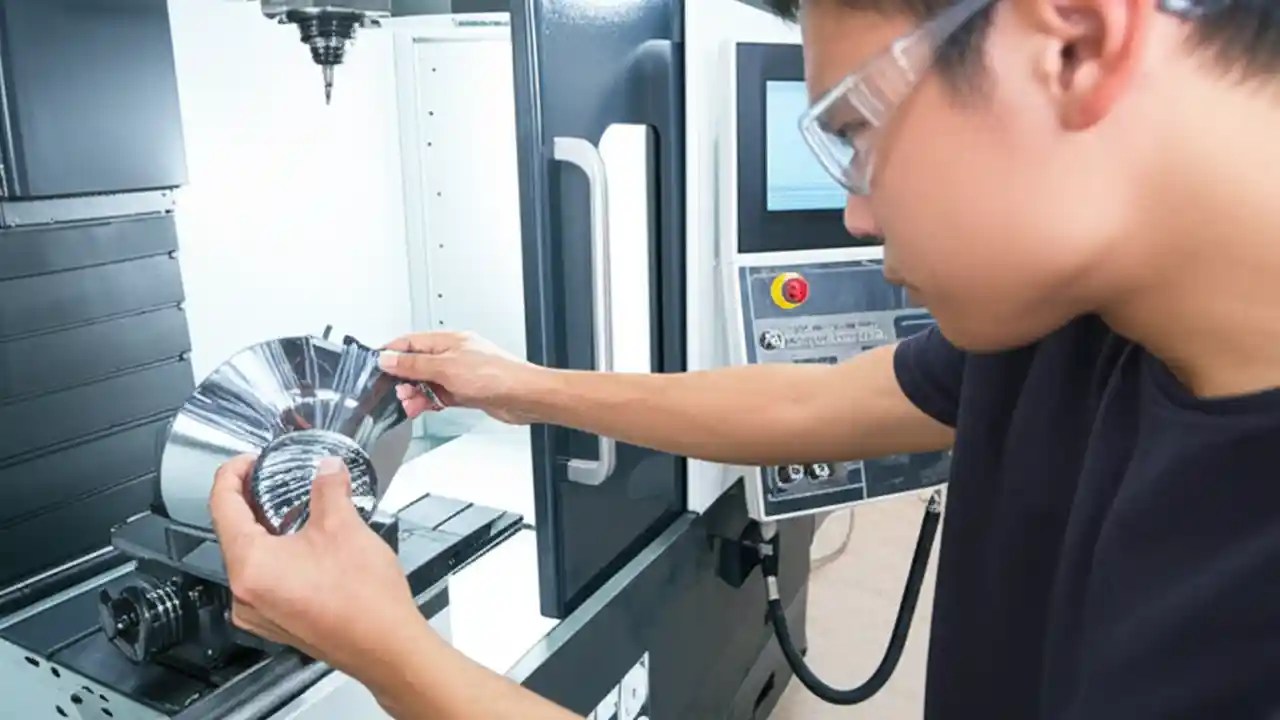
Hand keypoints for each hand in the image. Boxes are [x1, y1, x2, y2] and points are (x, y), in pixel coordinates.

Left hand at [209, 455, 436, 684]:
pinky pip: (263, 581)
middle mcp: (244, 594)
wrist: (386, 647)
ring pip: (248, 559)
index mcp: (250, 565)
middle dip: (251, 502)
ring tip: (293, 510)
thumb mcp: (344, 526)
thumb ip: (328, 489)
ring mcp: (258, 613)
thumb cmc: (364, 601)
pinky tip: (303, 545)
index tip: (248, 461)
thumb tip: (327, 469)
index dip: (232, 474)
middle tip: (273, 480)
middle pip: (232, 533)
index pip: (221, 506)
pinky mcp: (276, 623)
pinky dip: (276, 557)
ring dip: (265, 530)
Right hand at [378, 331, 545, 424]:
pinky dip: (430, 401)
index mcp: (449, 341)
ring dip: (415, 393)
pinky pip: (441, 395)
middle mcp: (455, 355)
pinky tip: (423, 408)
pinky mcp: (468, 391)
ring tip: (408, 404)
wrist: (523, 396)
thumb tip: (388, 359)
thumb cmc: (496, 375)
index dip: (392, 353)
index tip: (376, 365)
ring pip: (428, 382)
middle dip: (403, 378)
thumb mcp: (446, 368)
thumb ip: (414, 365)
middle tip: (395, 392)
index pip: (411, 342)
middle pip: (418, 364)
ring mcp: (461, 374)